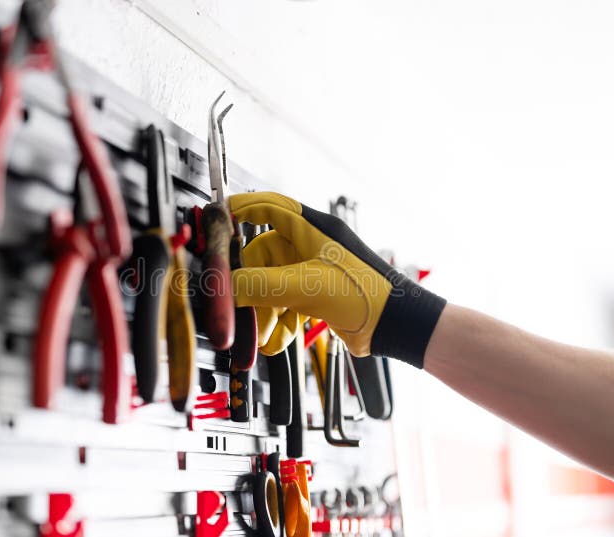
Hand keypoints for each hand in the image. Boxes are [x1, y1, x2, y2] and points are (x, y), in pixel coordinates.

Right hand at [230, 192, 445, 365]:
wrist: (396, 326)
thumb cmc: (368, 294)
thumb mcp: (307, 287)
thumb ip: (262, 285)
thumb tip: (226, 286)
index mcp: (313, 229)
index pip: (271, 207)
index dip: (242, 208)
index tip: (217, 217)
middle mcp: (311, 246)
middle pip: (262, 257)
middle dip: (249, 285)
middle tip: (237, 306)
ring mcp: (312, 271)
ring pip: (270, 284)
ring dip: (262, 310)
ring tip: (260, 333)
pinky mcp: (315, 295)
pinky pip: (284, 303)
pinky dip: (277, 321)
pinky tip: (276, 340)